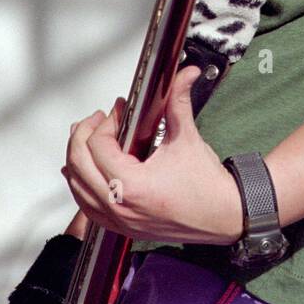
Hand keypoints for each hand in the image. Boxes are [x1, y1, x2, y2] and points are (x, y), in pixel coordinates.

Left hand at [61, 66, 242, 246]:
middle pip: (79, 166)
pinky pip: (88, 208)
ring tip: (85, 140)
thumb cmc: (209, 189)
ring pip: (77, 188)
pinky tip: (82, 174)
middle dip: (84, 136)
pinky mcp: (124, 227)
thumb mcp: (187, 138)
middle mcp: (120, 206)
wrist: (226, 216)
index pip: (98, 146)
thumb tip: (183, 76)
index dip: (106, 121)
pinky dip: (81, 187)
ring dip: (77, 161)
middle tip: (98, 120)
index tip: (118, 110)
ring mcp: (120, 220)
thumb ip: (178, 102)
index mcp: (132, 186)